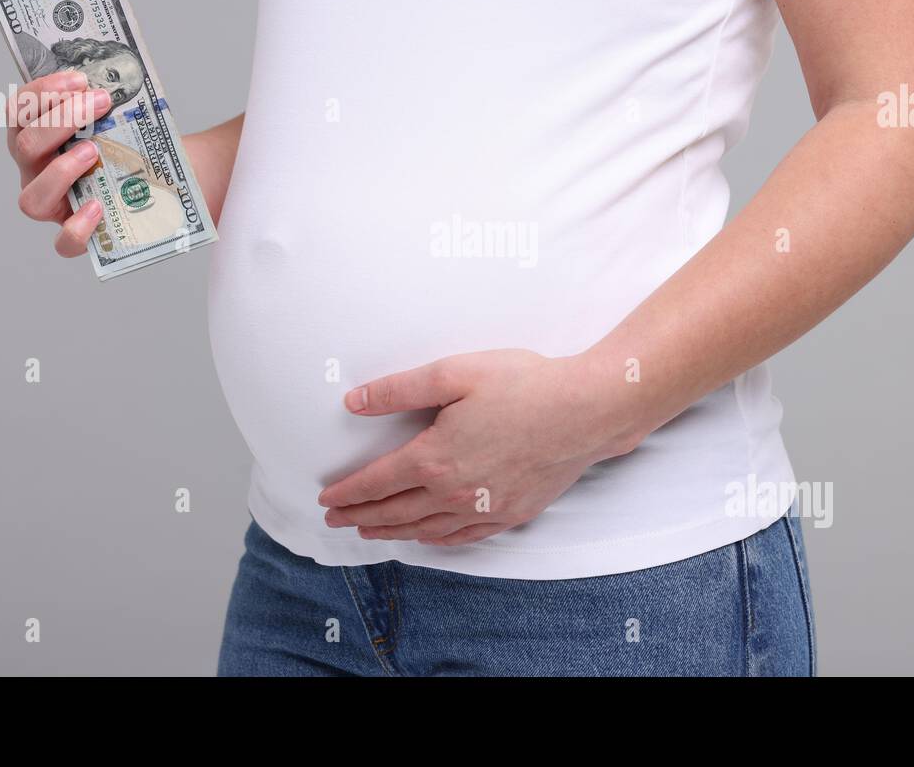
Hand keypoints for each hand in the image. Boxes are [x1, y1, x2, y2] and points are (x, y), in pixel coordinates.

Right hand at [5, 70, 111, 256]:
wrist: (157, 184)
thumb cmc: (127, 148)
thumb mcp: (116, 121)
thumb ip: (108, 106)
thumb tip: (121, 82)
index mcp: (36, 138)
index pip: (19, 111)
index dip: (42, 92)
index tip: (79, 79)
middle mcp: (36, 173)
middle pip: (24, 146)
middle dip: (61, 119)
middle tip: (100, 103)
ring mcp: (52, 206)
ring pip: (31, 197)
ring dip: (60, 169)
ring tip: (92, 151)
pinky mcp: (74, 236)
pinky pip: (64, 242)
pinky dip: (77, 228)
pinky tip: (97, 207)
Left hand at [317, 349, 642, 545]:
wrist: (587, 411)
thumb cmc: (525, 386)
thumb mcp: (454, 373)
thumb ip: (399, 390)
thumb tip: (354, 402)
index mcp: (434, 459)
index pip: (377, 483)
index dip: (347, 492)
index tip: (326, 498)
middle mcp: (454, 492)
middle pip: (395, 512)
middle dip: (360, 517)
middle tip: (336, 520)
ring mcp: (484, 508)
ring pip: (425, 529)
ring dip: (392, 532)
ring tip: (370, 531)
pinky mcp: (511, 513)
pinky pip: (462, 536)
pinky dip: (435, 540)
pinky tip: (427, 538)